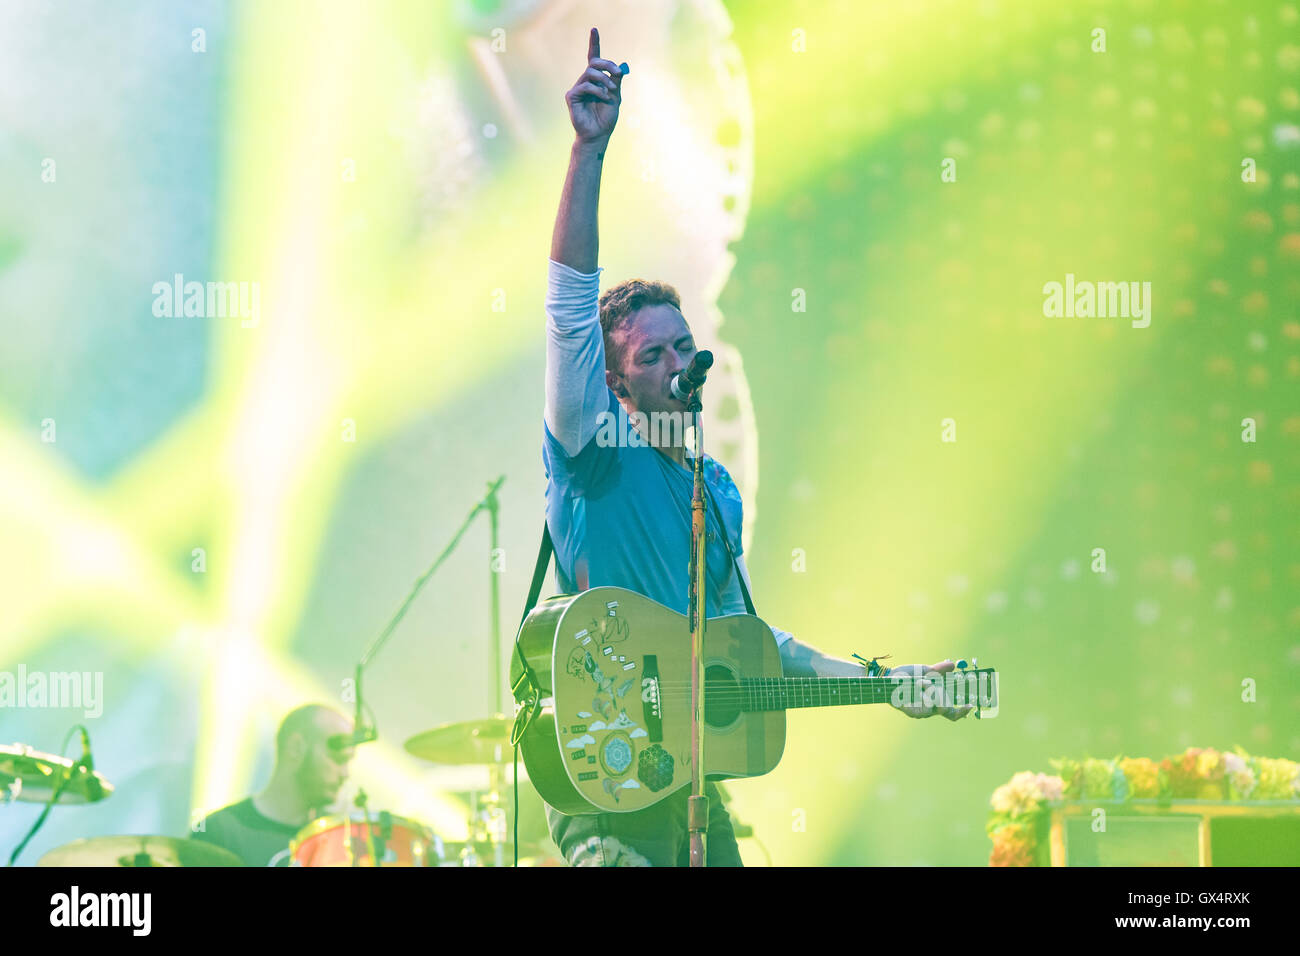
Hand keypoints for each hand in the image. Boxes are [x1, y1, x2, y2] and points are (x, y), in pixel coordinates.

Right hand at [564, 27, 624, 145]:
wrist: (598, 134)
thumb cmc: (606, 117)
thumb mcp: (616, 96)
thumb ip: (616, 82)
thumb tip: (621, 67)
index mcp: (596, 80)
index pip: (594, 58)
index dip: (594, 43)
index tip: (594, 29)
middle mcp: (585, 81)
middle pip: (594, 63)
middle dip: (607, 65)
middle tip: (618, 73)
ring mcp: (577, 88)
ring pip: (590, 73)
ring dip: (604, 81)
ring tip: (611, 92)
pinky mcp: (571, 96)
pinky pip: (585, 86)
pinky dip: (598, 91)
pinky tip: (604, 98)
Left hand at [887, 660, 973, 720]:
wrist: (888, 678)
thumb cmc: (906, 676)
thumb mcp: (925, 671)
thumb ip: (940, 670)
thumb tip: (954, 664)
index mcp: (936, 702)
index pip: (952, 713)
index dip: (963, 711)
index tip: (971, 705)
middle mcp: (930, 710)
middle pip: (946, 709)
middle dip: (941, 695)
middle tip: (930, 684)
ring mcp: (921, 712)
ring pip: (934, 702)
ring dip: (928, 688)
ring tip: (917, 681)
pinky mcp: (912, 712)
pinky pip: (923, 702)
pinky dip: (920, 690)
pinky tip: (913, 685)